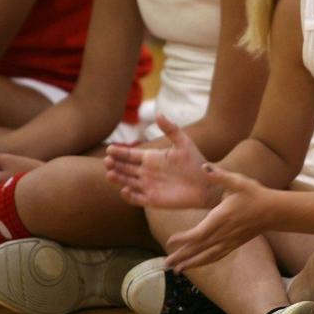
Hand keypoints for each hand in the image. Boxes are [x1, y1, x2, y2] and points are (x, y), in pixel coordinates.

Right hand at [104, 114, 219, 208]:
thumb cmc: (195, 162)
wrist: (206, 183)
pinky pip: (136, 199)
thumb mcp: (183, 142)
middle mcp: (146, 172)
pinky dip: (129, 196)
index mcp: (151, 158)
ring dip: (117, 178)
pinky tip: (125, 190)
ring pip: (126, 182)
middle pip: (124, 168)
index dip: (119, 152)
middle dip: (114, 164)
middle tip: (107, 160)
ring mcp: (148, 186)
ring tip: (110, 173)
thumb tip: (158, 113)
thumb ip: (171, 128)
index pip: (129, 155)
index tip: (110, 149)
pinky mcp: (152, 200)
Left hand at [162, 166, 271, 270]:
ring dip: (191, 263)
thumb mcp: (238, 181)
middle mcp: (224, 232)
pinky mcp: (234, 244)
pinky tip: (195, 265)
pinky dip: (204, 262)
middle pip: (199, 248)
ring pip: (207, 256)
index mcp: (222, 217)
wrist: (274, 211)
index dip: (184, 238)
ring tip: (176, 270)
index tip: (170, 241)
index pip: (200, 232)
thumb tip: (204, 167)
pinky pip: (216, 256)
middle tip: (166, 263)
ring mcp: (230, 240)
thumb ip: (220, 176)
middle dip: (182, 255)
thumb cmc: (255, 194)